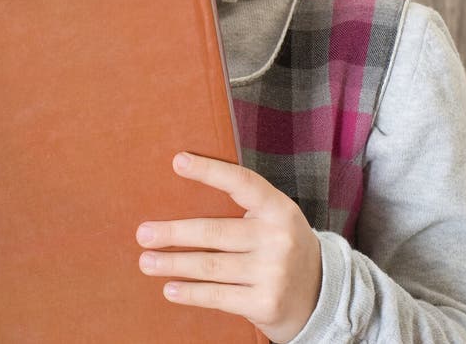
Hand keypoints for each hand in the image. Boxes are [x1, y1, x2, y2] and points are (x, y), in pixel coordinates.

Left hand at [135, 152, 321, 342]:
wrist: (322, 295)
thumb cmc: (283, 245)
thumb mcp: (274, 217)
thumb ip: (243, 204)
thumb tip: (186, 191)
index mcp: (278, 208)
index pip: (241, 182)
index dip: (209, 171)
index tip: (178, 161)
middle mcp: (277, 238)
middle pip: (215, 232)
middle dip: (174, 233)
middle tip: (143, 233)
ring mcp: (272, 273)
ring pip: (211, 266)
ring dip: (173, 264)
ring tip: (146, 261)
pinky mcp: (265, 303)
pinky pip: (218, 296)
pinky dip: (191, 293)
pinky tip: (170, 289)